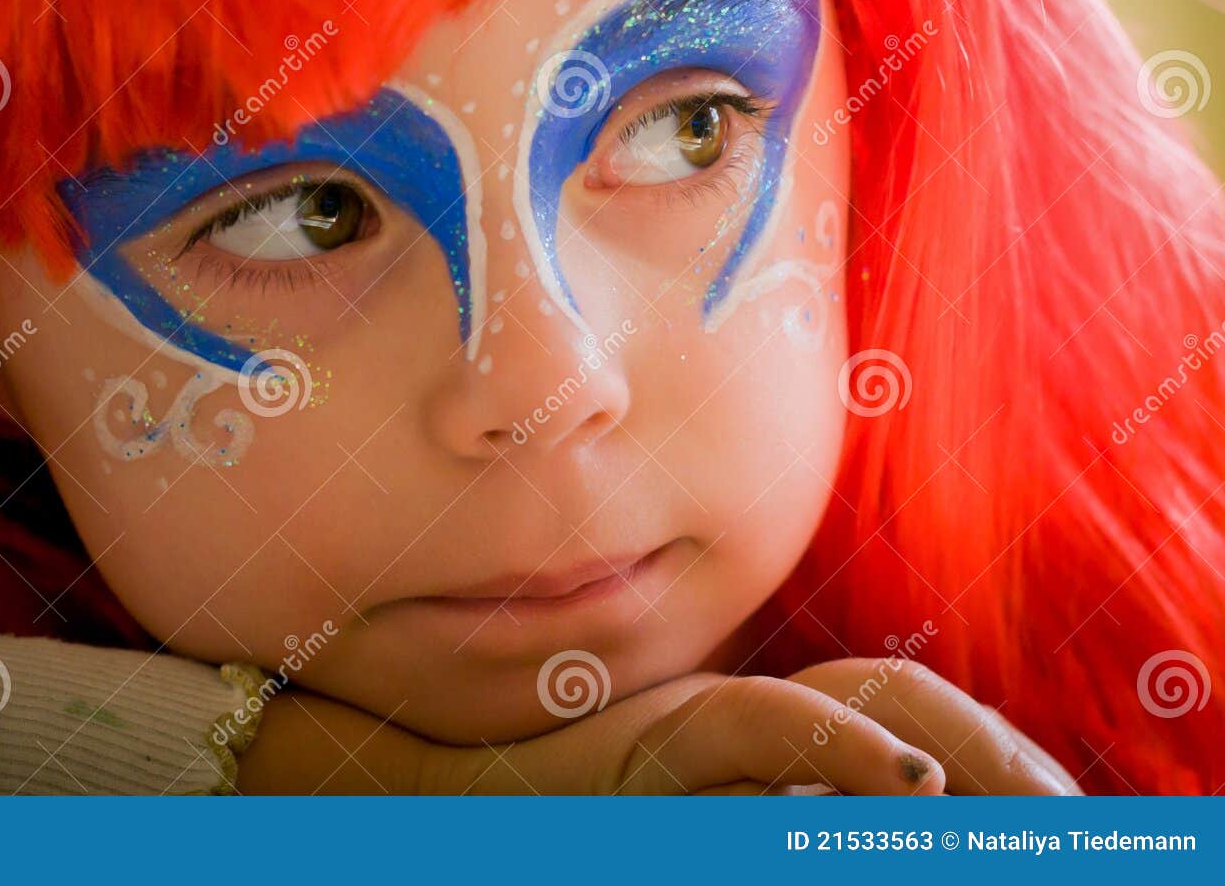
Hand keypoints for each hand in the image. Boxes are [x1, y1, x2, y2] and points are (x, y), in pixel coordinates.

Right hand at [235, 661, 1074, 793]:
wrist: (434, 798)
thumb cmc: (556, 815)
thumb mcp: (685, 813)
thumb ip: (765, 799)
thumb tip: (866, 805)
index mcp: (764, 731)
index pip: (904, 710)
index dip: (990, 750)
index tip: (1058, 806)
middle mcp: (748, 715)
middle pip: (905, 692)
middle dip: (1001, 752)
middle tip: (1072, 811)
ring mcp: (707, 718)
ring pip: (862, 696)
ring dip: (950, 743)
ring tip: (1019, 799)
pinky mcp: (657, 735)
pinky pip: (759, 723)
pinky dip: (835, 740)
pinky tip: (898, 778)